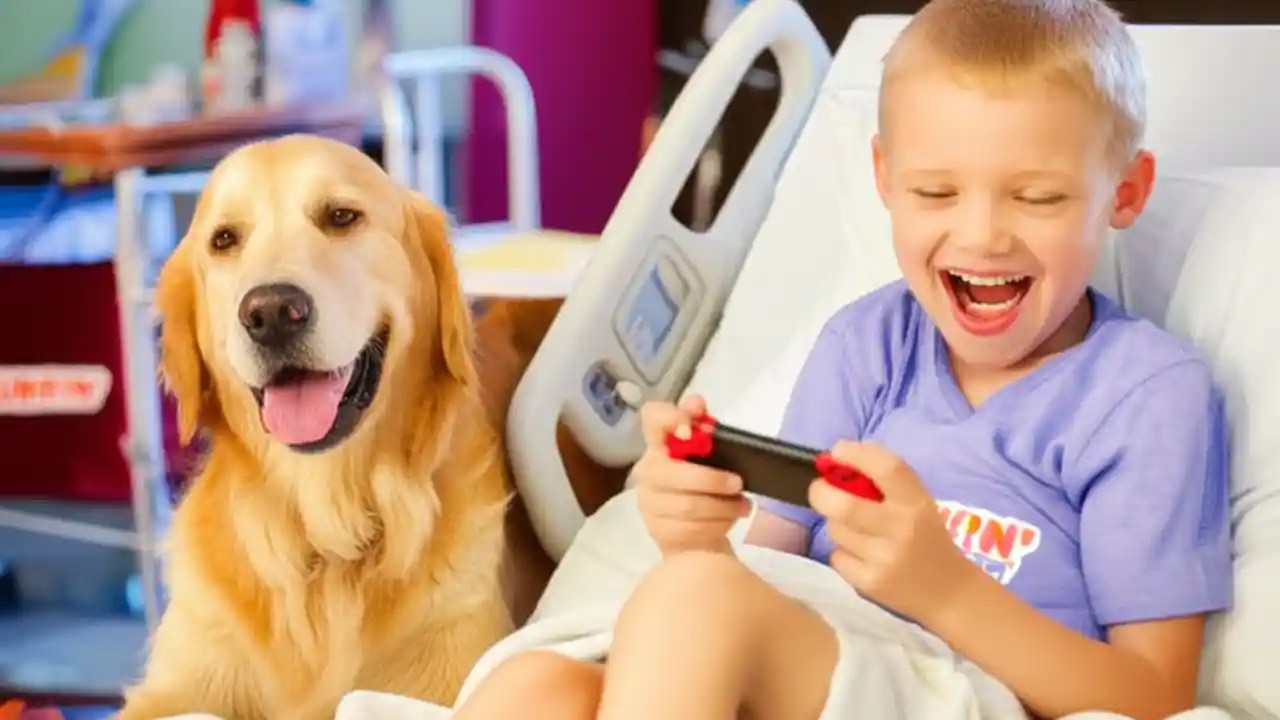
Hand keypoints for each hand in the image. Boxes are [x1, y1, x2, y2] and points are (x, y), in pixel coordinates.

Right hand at [633, 394, 750, 555]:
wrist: (692, 534)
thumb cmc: (702, 486)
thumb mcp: (711, 455)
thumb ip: (705, 428)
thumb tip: (696, 403)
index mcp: (659, 443)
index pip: (652, 418)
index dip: (669, 418)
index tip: (691, 430)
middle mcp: (647, 470)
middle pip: (673, 473)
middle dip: (712, 480)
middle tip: (738, 484)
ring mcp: (649, 503)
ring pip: (687, 505)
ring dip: (722, 506)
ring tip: (741, 505)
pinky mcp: (658, 531)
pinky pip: (690, 528)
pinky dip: (716, 525)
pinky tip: (727, 521)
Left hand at [808, 441, 977, 625]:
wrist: (948, 592)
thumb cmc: (928, 538)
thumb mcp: (918, 503)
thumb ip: (885, 482)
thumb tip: (838, 458)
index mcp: (916, 503)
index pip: (886, 468)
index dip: (856, 454)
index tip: (838, 450)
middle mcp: (900, 529)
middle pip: (844, 505)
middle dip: (821, 492)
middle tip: (821, 489)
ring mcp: (883, 559)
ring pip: (836, 529)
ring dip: (836, 523)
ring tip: (855, 529)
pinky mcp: (868, 583)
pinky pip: (837, 556)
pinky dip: (842, 552)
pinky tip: (862, 556)